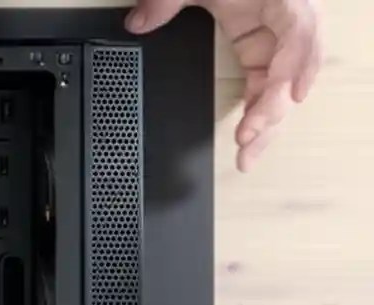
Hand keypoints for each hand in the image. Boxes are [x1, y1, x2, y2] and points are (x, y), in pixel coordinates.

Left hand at [127, 0, 320, 171]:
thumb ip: (168, 0)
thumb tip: (137, 24)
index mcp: (283, 0)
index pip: (299, 33)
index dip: (296, 67)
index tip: (285, 97)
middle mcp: (286, 22)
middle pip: (292, 70)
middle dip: (274, 109)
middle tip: (248, 140)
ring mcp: (275, 40)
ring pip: (281, 85)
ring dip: (267, 122)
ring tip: (247, 157)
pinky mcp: (261, 50)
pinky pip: (265, 85)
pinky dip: (257, 111)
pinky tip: (247, 137)